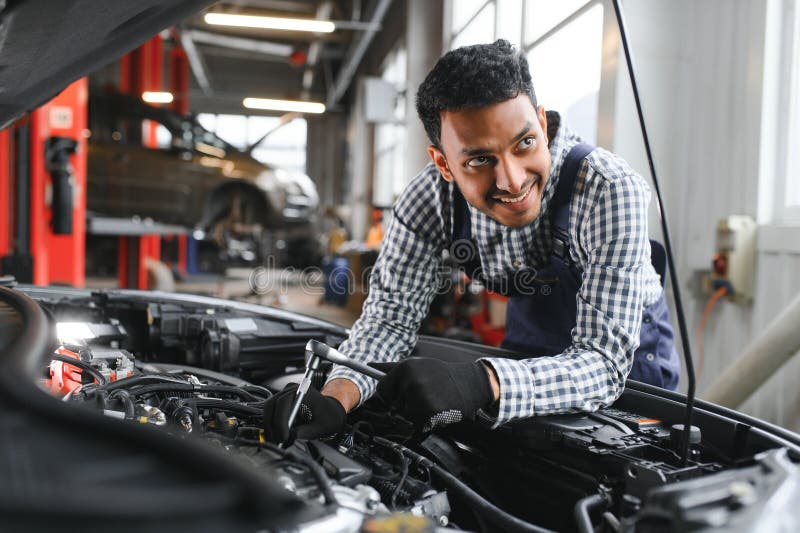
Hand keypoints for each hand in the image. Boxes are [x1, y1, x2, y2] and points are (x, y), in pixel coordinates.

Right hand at [263, 383, 346, 444]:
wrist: (332, 412)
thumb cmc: (329, 416)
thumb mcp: (320, 426)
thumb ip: (305, 431)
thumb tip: (289, 437)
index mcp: (302, 391)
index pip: (283, 403)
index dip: (280, 422)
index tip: (283, 437)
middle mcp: (291, 390)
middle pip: (271, 405)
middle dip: (272, 425)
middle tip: (277, 442)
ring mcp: (285, 395)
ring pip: (269, 410)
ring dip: (271, 427)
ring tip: (277, 442)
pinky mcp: (282, 403)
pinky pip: (272, 413)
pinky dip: (273, 425)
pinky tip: (278, 437)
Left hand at [375, 358, 493, 431]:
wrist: (470, 383)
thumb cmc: (441, 375)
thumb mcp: (416, 365)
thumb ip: (390, 368)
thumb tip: (368, 365)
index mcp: (404, 368)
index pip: (382, 390)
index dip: (393, 394)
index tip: (405, 391)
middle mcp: (410, 381)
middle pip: (393, 404)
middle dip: (406, 403)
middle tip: (425, 394)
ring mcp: (419, 397)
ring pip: (405, 415)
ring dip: (417, 413)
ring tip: (432, 400)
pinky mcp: (428, 412)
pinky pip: (417, 424)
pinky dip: (426, 421)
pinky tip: (437, 409)